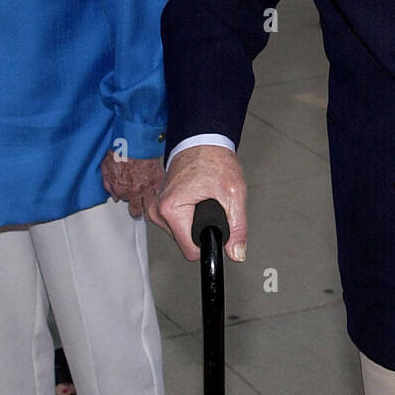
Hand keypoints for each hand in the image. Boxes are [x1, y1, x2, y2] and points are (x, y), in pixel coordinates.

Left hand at [101, 151, 164, 218]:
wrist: (135, 141)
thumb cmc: (120, 150)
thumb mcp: (106, 167)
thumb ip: (108, 185)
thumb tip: (113, 196)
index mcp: (120, 189)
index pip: (123, 201)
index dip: (125, 198)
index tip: (127, 198)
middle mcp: (134, 191)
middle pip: (137, 209)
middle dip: (137, 212)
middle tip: (138, 213)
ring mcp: (147, 186)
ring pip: (150, 205)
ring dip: (149, 207)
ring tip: (149, 209)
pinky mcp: (158, 179)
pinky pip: (160, 193)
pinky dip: (159, 195)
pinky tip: (158, 197)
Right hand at [148, 144, 246, 264]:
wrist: (203, 141)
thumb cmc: (215, 160)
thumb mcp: (234, 193)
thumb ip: (237, 227)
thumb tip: (237, 253)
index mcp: (171, 209)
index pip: (190, 250)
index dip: (209, 243)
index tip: (218, 229)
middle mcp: (158, 211)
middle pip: (186, 242)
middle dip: (203, 229)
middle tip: (213, 206)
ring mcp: (157, 209)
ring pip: (182, 234)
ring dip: (196, 222)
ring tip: (205, 200)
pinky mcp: (160, 206)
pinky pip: (178, 224)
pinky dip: (190, 216)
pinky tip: (197, 201)